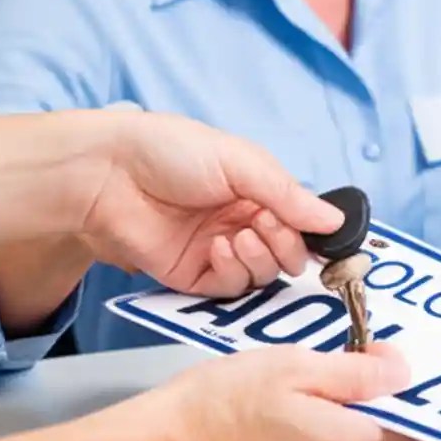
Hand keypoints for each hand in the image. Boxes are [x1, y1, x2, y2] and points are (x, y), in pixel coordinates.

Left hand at [79, 110, 343, 296]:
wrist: (106, 174)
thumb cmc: (167, 151)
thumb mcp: (242, 161)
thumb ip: (290, 195)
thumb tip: (334, 221)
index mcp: (255, 190)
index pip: (300, 222)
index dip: (311, 232)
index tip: (321, 237)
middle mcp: (241, 222)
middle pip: (286, 254)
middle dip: (286, 246)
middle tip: (269, 228)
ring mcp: (218, 251)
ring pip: (262, 275)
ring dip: (259, 258)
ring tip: (239, 236)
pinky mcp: (194, 276)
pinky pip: (231, 289)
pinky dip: (232, 271)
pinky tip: (218, 247)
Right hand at [100, 344, 417, 440]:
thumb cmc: (216, 406)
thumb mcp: (295, 366)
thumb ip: (360, 372)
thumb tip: (402, 370)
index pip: (419, 428)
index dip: (418, 393)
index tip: (405, 366)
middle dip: (387, 405)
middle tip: (361, 365)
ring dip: (359, 423)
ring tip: (321, 388)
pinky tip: (302, 414)